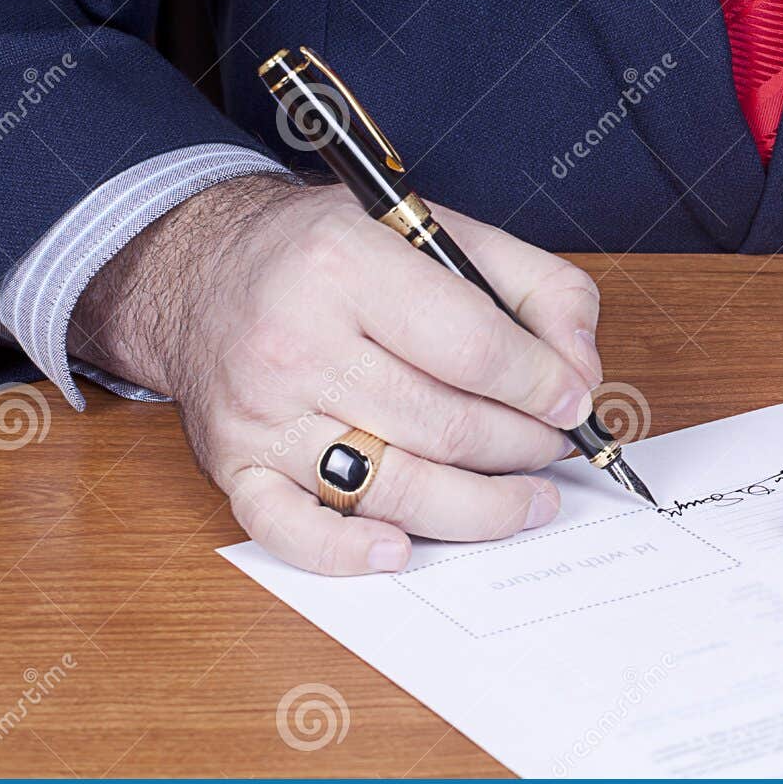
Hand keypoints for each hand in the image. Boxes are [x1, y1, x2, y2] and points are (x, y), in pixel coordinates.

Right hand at [72, 175, 603, 574]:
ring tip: (528, 500)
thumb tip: (581, 369)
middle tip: (554, 445)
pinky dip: (351, 552)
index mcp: (345, 265)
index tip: (574, 401)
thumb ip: (535, 284)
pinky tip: (404, 548)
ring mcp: (260, 412)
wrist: (201, 269)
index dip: (542, 385)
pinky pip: (292, 531)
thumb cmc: (331, 253)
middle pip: (445, 425)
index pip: (474, 348)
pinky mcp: (232, 465)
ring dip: (480, 508)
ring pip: (394, 486)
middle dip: (523, 446)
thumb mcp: (438, 231)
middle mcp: (293, 340)